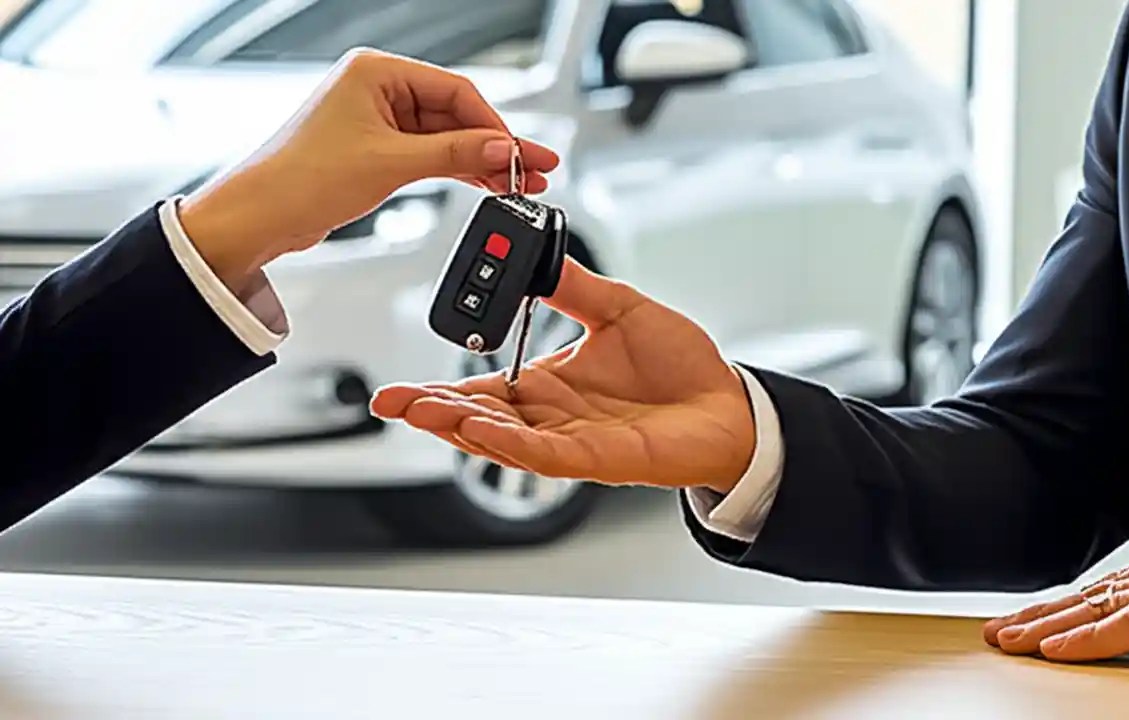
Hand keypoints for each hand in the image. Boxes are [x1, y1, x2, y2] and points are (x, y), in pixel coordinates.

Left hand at [178, 48, 558, 292]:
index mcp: (375, 71)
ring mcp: (374, 120)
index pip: (456, 92)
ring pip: (444, 137)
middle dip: (494, 146)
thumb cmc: (300, 177)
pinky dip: (454, 170)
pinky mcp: (373, 149)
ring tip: (517, 184)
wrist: (259, 217)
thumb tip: (502, 150)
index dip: (495, 126)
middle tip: (533, 170)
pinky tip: (483, 183)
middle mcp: (375, 89)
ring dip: (479, 162)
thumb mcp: (392, 164)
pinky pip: (427, 154)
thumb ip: (455, 155)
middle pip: (455, 114)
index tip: (523, 155)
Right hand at [369, 259, 755, 493]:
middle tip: (393, 403)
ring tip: (422, 413)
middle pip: (480, 420)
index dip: (439, 391)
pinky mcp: (599, 460)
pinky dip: (510, 445)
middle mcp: (554, 418)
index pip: (483, 390)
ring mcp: (573, 442)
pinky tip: (481, 430)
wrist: (730, 402)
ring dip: (461, 427)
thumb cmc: (683, 367)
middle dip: (434, 413)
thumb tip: (539, 257)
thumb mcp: (620, 309)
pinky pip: (546, 456)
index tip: (399, 389)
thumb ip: (575, 287)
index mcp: (551, 386)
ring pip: (503, 442)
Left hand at [983, 536, 1128, 670]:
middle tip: (999, 630)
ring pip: (1101, 605)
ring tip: (1008, 641)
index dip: (1068, 603)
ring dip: (1048, 626)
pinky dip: (1088, 638)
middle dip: (1043, 612)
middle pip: (1098, 591)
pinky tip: (1055, 649)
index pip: (1114, 584)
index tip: (1031, 618)